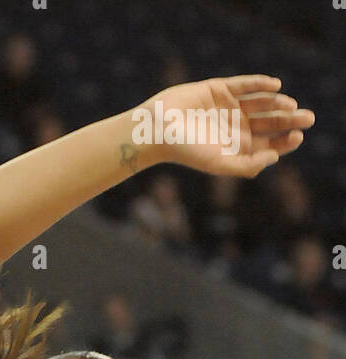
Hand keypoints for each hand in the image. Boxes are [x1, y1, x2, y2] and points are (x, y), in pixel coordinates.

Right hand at [141, 75, 313, 178]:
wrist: (158, 130)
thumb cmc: (187, 152)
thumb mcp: (219, 164)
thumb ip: (247, 165)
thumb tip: (275, 157)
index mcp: (238, 147)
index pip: (270, 143)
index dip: (286, 140)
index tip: (298, 136)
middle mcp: (237, 126)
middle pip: (271, 121)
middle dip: (290, 119)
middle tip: (308, 117)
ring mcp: (229, 106)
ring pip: (261, 102)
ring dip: (277, 103)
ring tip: (289, 104)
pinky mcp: (220, 88)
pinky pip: (245, 84)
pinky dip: (260, 84)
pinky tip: (275, 86)